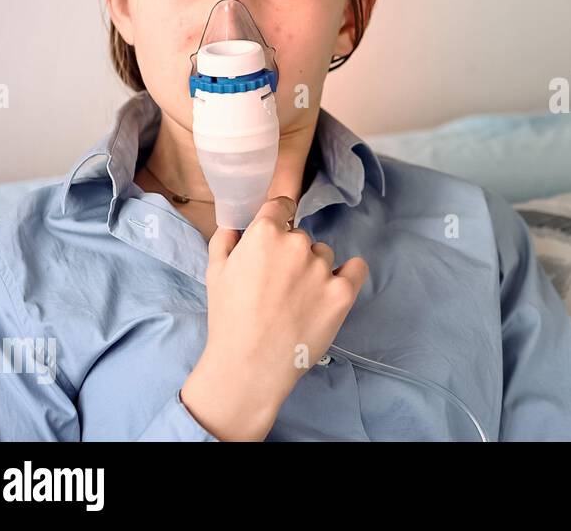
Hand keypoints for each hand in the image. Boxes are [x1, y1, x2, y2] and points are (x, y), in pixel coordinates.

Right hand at [180, 196, 368, 439]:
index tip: (275, 241)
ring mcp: (322, 268)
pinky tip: (332, 292)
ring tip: (298, 301)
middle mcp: (297, 244)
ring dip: (315, 270)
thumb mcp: (214, 272)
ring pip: (324, 255)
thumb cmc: (228, 320)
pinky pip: (356, 268)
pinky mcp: (343, 292)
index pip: (281, 205)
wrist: (250, 366)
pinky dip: (348, 276)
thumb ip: (226, 238)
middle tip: (278, 287)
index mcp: (264, 234)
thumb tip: (238, 223)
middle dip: (292, 255)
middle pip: (301, 237)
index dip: (278, 223)